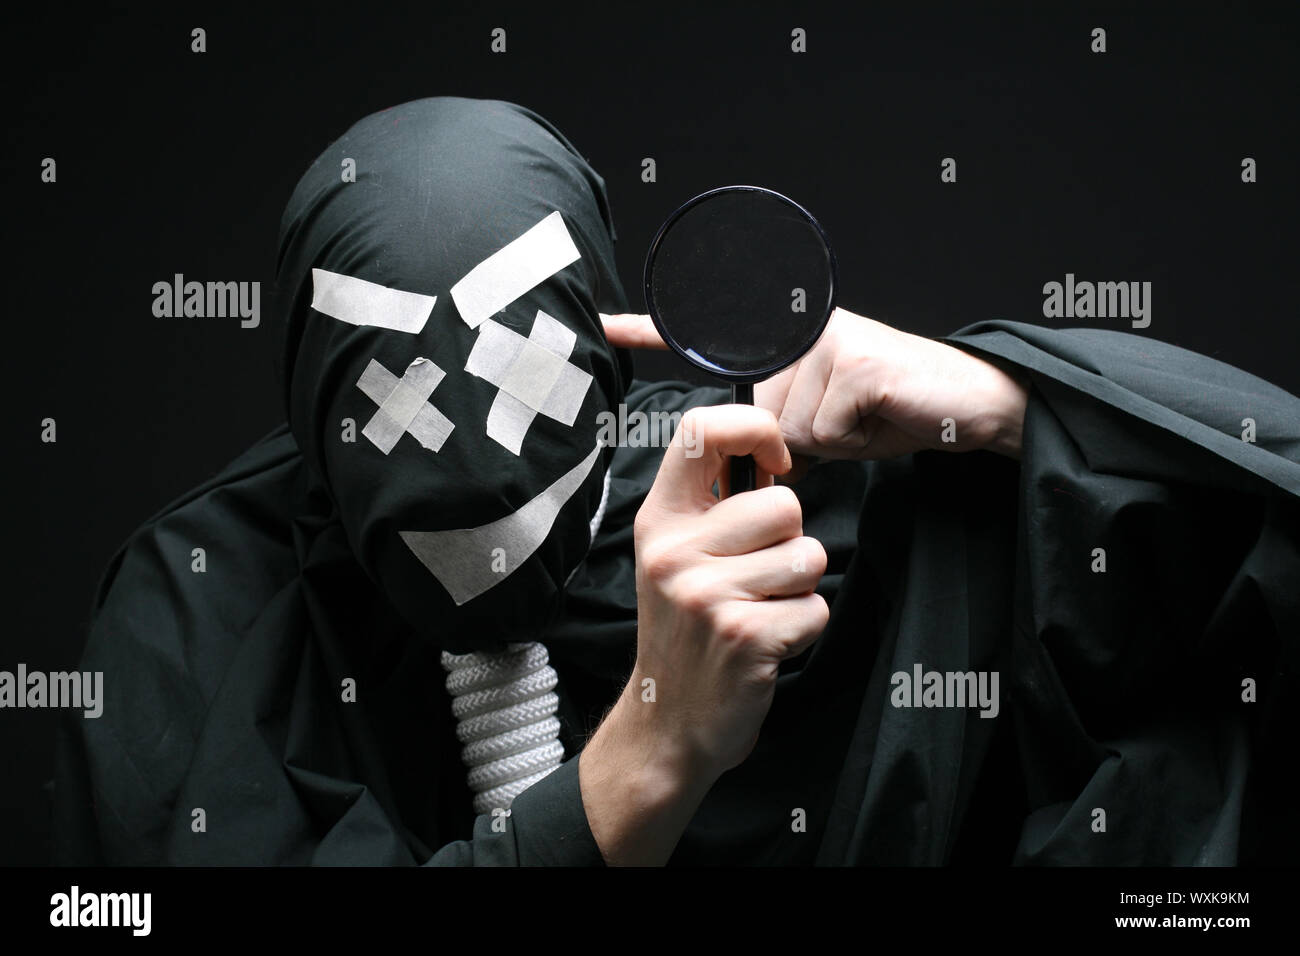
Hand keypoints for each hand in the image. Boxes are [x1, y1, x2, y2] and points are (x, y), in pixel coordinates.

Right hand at [579, 404, 827, 864]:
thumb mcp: (675, 557)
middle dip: (790, 541)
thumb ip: (713, 505)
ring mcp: (707, 595)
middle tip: (756, 579)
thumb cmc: (685, 631)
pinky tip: (768, 644)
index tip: (775, 463)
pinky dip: (804, 628)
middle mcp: (676, 551)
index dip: (755, 429)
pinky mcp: (744, 636)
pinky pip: (815, 607)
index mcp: (660, 520)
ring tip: (760, 610)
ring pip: (808, 555)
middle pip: (784, 503)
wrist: (667, 722)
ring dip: (799, 587)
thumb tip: (772, 454)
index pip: (702, 430)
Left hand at [601, 308, 1028, 467]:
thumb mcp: (822, 426)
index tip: (602, 325)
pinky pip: (818, 432)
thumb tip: (740, 467)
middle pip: (754, 416)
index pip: (710, 332)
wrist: (965, 407)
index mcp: (786, 340)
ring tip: (866, 418)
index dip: (651, 328)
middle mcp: (799, 329)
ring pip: (784, 429)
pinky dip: (849, 441)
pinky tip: (878, 417)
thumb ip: (776, 433)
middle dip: (794, 441)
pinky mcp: (851, 360)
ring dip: (826, 444)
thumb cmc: (891, 415)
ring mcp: (824, 339)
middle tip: (848, 420)